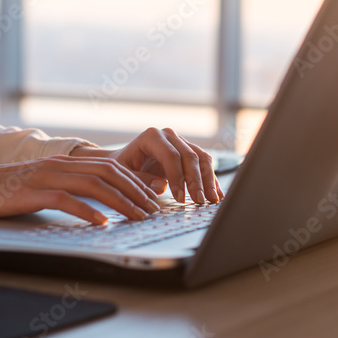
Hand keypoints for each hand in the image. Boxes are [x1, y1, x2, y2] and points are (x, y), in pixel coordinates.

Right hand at [0, 156, 161, 224]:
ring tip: (139, 217)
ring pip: (94, 184)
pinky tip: (102, 223)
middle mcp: (59, 164)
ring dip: (121, 202)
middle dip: (137, 191)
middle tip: (155, 209)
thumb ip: (67, 190)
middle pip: (110, 172)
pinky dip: (87, 211)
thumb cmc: (2, 192)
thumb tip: (97, 206)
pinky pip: (66, 200)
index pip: (110, 167)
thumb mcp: (40, 187)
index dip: (136, 181)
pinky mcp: (31, 191)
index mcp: (64, 162)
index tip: (154, 198)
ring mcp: (45, 176)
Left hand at [75, 128, 222, 203]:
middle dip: (196, 181)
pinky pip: (205, 163)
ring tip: (212, 200)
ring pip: (202, 158)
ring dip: (209, 180)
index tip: (180, 198)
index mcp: (151, 137)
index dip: (178, 177)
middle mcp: (169, 135)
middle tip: (199, 201)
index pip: (171, 155)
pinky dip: (212, 179)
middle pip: (190, 156)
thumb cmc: (121, 167)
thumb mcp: (123, 174)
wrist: (124, 161)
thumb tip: (162, 186)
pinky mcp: (189, 151)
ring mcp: (181, 141)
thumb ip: (139, 180)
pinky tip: (216, 194)